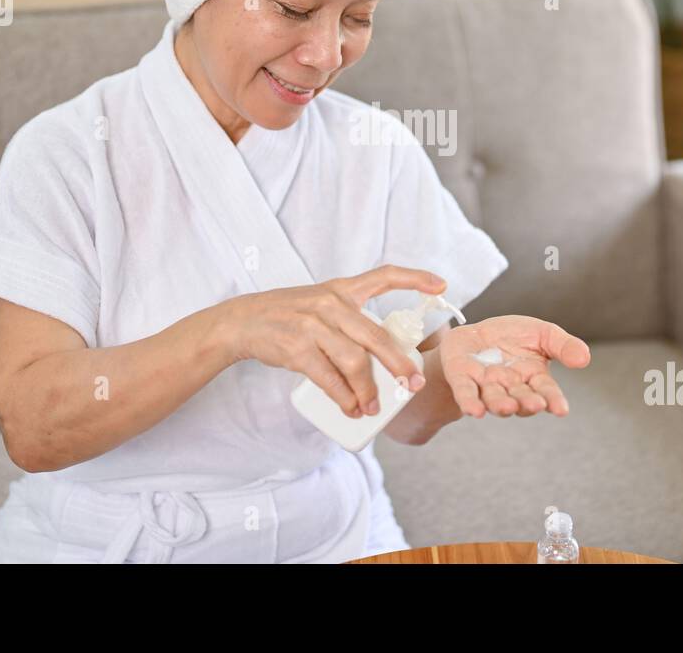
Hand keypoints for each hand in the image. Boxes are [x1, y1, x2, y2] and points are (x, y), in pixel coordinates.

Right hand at [216, 265, 446, 418]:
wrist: (241, 322)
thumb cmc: (287, 316)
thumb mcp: (319, 304)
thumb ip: (350, 322)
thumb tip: (383, 361)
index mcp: (341, 289)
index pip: (383, 276)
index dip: (414, 279)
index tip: (440, 285)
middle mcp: (330, 302)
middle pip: (376, 336)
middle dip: (399, 364)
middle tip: (413, 384)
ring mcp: (313, 325)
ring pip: (355, 362)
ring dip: (368, 391)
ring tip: (373, 407)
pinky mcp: (297, 348)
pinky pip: (329, 378)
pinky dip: (344, 397)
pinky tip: (351, 407)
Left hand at [438, 315, 590, 417]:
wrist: (476, 335)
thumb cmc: (513, 337)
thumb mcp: (543, 334)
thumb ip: (563, 346)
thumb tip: (585, 359)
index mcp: (533, 378)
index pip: (545, 390)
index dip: (553, 400)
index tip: (561, 409)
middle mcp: (510, 387)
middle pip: (520, 397)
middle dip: (527, 402)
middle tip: (536, 404)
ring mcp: (486, 385)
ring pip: (494, 398)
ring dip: (501, 404)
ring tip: (507, 406)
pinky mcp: (462, 379)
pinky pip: (466, 393)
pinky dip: (470, 402)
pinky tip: (475, 410)